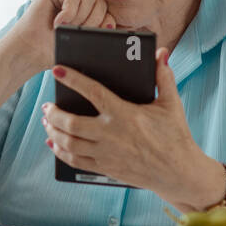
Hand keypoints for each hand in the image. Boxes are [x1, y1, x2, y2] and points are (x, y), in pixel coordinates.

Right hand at [3, 0, 113, 79]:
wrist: (30, 52)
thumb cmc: (53, 50)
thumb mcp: (81, 42)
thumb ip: (97, 31)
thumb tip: (112, 23)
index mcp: (86, 12)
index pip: (107, 11)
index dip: (104, 24)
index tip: (91, 37)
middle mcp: (76, 0)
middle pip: (100, 3)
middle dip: (92, 22)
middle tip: (75, 33)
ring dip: (79, 18)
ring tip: (64, 29)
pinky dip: (68, 13)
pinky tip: (57, 23)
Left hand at [42, 47, 207, 199]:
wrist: (178, 173)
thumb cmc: (175, 137)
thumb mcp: (171, 104)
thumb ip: (163, 77)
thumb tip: (161, 53)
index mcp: (124, 114)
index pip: (92, 92)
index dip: (72, 79)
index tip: (57, 70)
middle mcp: (111, 134)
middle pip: (71, 122)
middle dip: (53, 113)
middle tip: (47, 105)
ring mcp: (106, 154)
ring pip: (69, 143)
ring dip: (53, 131)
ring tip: (47, 122)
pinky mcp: (105, 169)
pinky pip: (75, 161)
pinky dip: (60, 152)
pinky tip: (54, 144)